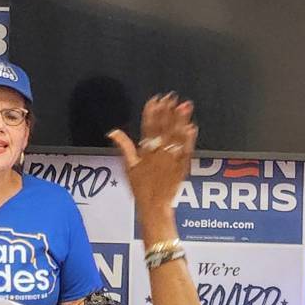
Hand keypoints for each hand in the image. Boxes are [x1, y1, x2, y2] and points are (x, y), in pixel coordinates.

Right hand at [108, 94, 196, 214]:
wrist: (154, 207)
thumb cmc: (141, 188)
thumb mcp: (128, 167)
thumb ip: (123, 146)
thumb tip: (112, 132)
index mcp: (145, 153)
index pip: (148, 128)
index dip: (151, 112)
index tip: (155, 99)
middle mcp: (158, 155)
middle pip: (164, 129)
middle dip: (167, 112)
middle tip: (171, 97)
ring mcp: (171, 161)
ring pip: (176, 137)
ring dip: (180, 121)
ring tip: (184, 106)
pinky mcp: (183, 167)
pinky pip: (187, 152)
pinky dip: (189, 140)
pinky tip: (191, 127)